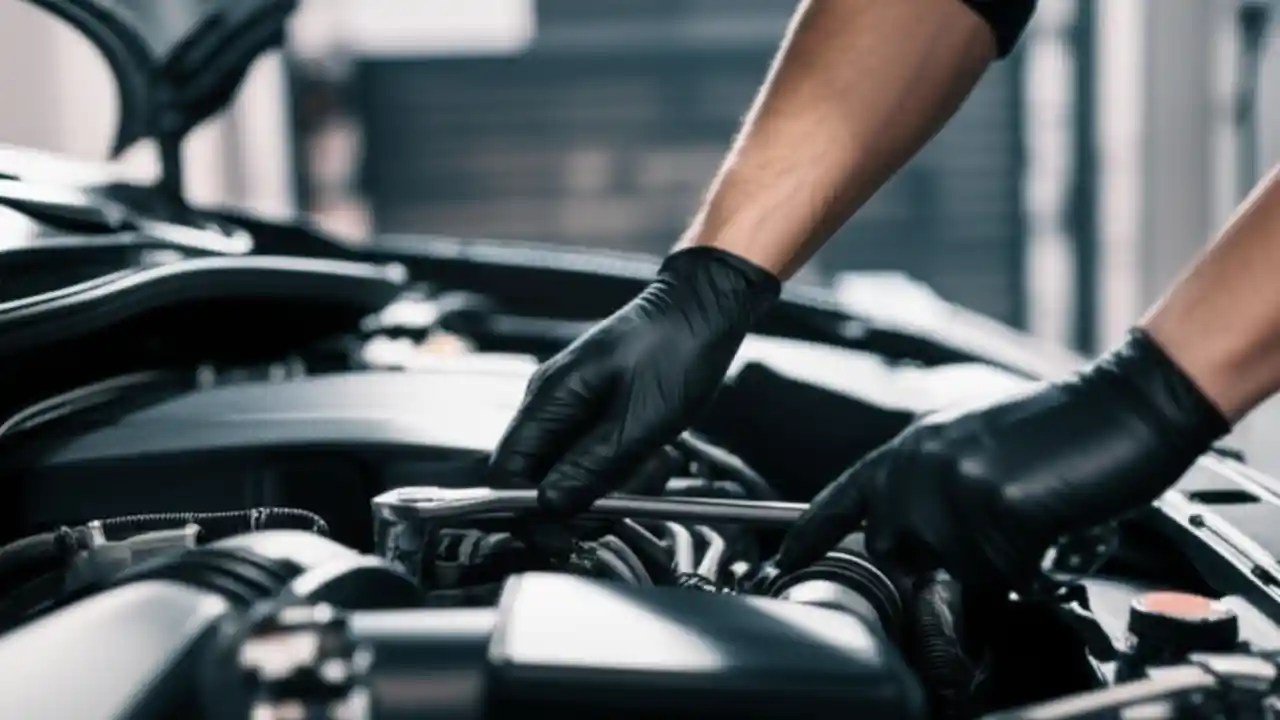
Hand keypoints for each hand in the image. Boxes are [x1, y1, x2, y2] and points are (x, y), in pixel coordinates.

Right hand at [489, 247, 779, 514]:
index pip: (506, 470)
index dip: (526, 512)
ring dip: (612, 484)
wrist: (706, 310)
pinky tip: (656, 456)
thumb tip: (548, 506)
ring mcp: (574, 404)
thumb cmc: (676, 351)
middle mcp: (551, 402)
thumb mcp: (639, 423)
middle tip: (621, 507)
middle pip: (538, 476)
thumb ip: (589, 467)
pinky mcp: (598, 409)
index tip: (560, 538)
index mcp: (550, 399)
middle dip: (580, 500)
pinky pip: (597, 455)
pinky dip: (625, 468)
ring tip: (653, 468)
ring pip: (572, 471)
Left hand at [777, 330, 1228, 590]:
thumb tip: (906, 538)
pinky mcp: (994, 513)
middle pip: (897, 555)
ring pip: (958, 576)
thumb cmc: (1056, 429)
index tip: (784, 563)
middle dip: (941, 558)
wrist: (1120, 406)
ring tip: (1030, 516)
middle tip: (994, 518)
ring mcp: (951, 491)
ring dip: (998, 564)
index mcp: (908, 449)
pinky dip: (1034, 568)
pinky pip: (1005, 579)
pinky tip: (1051, 526)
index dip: (810, 536)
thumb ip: (925, 486)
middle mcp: (916, 469)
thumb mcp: (967, 446)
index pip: (841, 499)